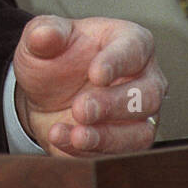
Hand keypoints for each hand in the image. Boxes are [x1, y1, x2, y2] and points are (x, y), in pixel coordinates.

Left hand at [13, 15, 165, 156]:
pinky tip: (64, 139)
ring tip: (76, 135)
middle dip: (112, 105)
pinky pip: (119, 155)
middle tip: (80, 109)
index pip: (134, 49)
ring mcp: (140, 115)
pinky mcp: (128, 144)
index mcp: (129, 41)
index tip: (96, 73)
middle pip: (147, 96)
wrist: (44, 96)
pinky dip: (90, 152)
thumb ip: (43, 33)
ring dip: (106, 137)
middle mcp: (143, 78)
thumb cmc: (54, 59)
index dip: (117, 62)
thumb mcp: (41, 39)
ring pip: (140, 132)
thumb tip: (44, 34)